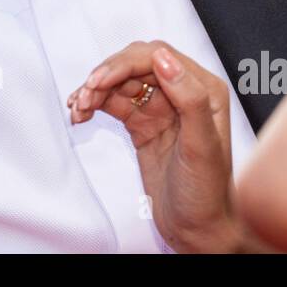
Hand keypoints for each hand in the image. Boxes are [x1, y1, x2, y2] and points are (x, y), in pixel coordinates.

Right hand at [68, 41, 236, 251]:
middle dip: (106, 75)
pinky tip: (80, 114)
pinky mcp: (143, 124)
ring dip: (95, 90)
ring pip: (121, 83)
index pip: (158, 57)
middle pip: (135, 65)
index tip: (98, 81)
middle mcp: (183, 92)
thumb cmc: (208, 193)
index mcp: (204, 89)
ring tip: (78, 108)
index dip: (124, 64)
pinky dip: (95, 104)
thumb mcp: (202, 147)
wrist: (198, 230)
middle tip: (84, 94)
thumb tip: (163, 57)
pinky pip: (114, 103)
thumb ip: (188, 99)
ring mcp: (161, 108)